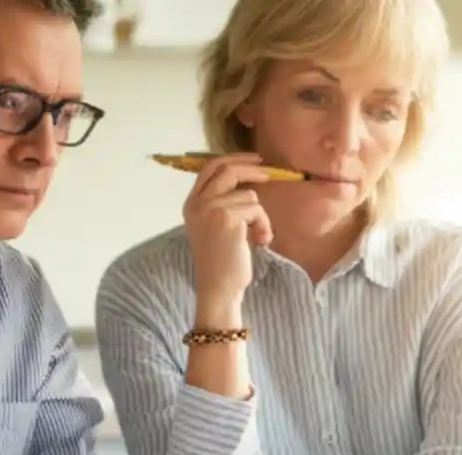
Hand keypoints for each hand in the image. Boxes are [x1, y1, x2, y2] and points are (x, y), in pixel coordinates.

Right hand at [182, 153, 274, 308]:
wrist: (219, 288)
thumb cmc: (223, 261)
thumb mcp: (216, 225)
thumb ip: (223, 201)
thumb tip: (250, 176)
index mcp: (192, 204)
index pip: (210, 168)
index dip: (234, 159)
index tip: (254, 160)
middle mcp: (198, 203)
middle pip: (228, 170)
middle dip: (252, 169)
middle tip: (269, 174)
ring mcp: (211, 209)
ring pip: (249, 195)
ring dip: (260, 216)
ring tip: (256, 237)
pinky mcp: (227, 217)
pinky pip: (257, 210)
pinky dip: (264, 225)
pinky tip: (258, 242)